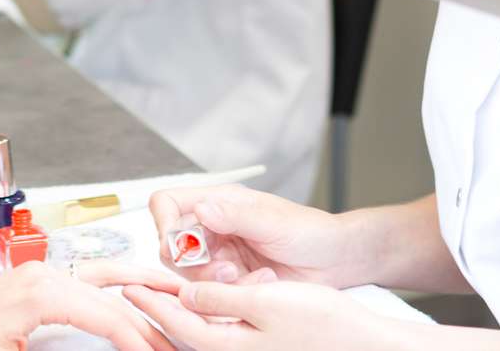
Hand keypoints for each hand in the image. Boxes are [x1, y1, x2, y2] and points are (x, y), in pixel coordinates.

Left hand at [0, 261, 172, 350]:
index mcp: (42, 294)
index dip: (143, 343)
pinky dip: (112, 291)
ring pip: (104, 278)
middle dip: (152, 314)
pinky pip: (84, 283)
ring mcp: (37, 276)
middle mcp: (44, 276)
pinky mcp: (30, 285)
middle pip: (115, 293)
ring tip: (173, 301)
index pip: (112, 319)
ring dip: (139, 292)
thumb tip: (105, 349)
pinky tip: (126, 302)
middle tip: (187, 331)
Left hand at [123, 278, 407, 349]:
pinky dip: (209, 314)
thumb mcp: (265, 301)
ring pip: (202, 332)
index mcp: (228, 346)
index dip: (151, 302)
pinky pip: (224, 332)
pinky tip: (208, 302)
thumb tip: (185, 294)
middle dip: (158, 311)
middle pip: (184, 333)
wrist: (364, 342)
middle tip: (134, 290)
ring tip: (162, 294)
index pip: (177, 322)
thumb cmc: (322, 323)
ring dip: (181, 312)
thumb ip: (220, 299)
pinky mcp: (263, 346)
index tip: (129, 286)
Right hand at [150, 184, 348, 285]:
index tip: (180, 243)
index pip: (167, 205)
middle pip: (173, 247)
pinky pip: (212, 294)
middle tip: (225, 271)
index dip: (165, 224)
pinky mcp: (230, 283)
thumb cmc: (310, 231)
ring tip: (243, 278)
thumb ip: (235, 215)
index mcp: (218, 203)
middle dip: (194, 264)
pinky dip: (231, 295)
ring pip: (189, 275)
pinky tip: (257, 285)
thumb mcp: (273, 220)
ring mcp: (219, 257)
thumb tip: (201, 209)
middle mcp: (213, 229)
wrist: (334, 261)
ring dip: (213, 283)